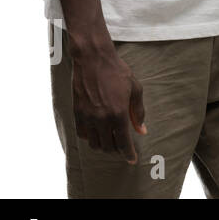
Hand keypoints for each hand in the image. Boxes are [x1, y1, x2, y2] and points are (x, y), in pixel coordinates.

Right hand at [70, 41, 146, 162]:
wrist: (93, 60)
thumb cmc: (117, 72)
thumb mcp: (135, 89)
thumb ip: (138, 112)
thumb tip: (141, 130)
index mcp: (118, 113)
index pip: (123, 142)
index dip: (128, 154)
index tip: (132, 160)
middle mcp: (101, 118)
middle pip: (108, 146)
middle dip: (117, 151)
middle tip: (122, 147)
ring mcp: (87, 117)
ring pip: (94, 144)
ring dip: (103, 146)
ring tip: (111, 141)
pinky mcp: (77, 113)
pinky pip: (83, 134)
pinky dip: (91, 138)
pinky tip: (98, 133)